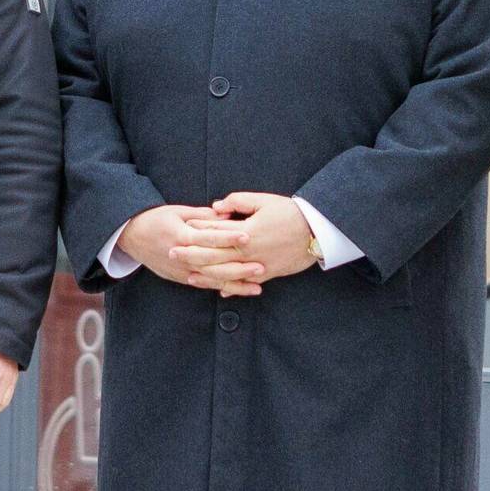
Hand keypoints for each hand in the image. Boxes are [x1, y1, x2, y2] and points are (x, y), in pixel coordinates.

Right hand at [118, 205, 256, 293]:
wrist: (132, 236)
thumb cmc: (156, 219)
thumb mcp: (177, 211)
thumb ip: (203, 215)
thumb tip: (226, 213)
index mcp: (181, 236)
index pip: (208, 238)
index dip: (228, 236)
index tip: (248, 235)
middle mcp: (182, 257)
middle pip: (213, 265)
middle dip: (238, 267)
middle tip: (261, 266)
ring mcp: (181, 271)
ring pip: (211, 280)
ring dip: (235, 284)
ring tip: (257, 285)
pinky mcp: (181, 279)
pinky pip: (205, 285)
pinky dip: (222, 288)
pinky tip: (239, 291)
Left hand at [174, 193, 317, 291]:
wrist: (317, 231)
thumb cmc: (290, 212)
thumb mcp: (264, 200)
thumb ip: (238, 201)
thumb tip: (217, 206)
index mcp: (246, 231)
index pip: (215, 231)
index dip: (197, 230)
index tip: (181, 229)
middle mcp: (249, 251)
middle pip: (214, 255)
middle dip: (191, 254)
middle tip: (172, 253)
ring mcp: (258, 265)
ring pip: (226, 273)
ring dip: (206, 275)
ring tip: (189, 275)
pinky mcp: (268, 274)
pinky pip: (245, 283)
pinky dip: (231, 287)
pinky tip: (217, 290)